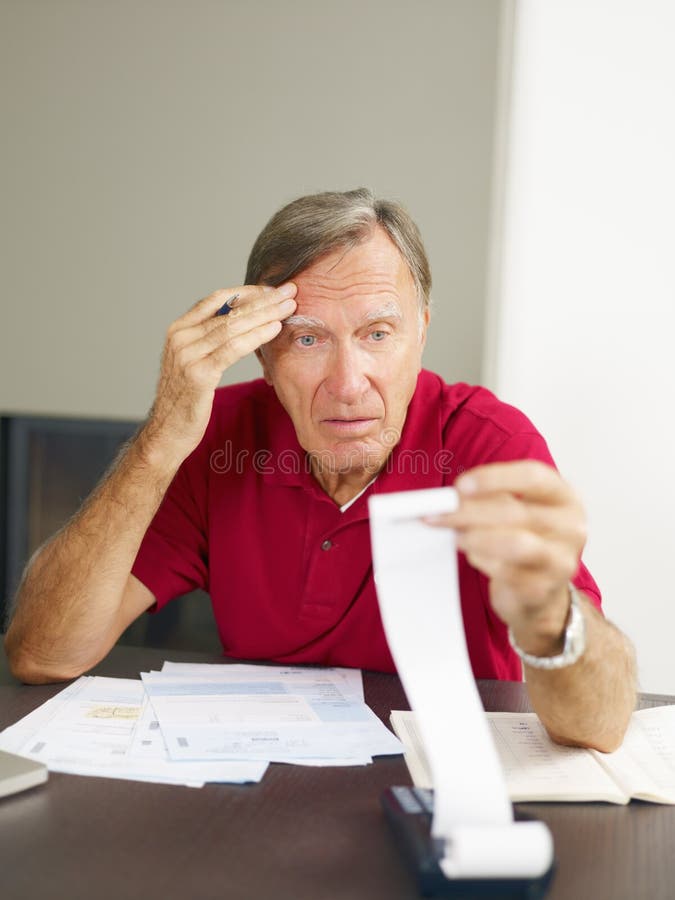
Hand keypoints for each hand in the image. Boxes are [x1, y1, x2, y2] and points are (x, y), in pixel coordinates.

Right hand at [141, 283, 296, 464]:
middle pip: (229, 311)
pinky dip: (256, 336)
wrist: (168, 432)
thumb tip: (239, 323)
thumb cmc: (186, 400)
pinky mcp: (198, 374)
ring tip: (289, 306)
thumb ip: (208, 341)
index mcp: (178, 329)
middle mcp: (180, 337)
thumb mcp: (193, 362)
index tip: (272, 291)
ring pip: (234, 327)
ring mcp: (187, 355)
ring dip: (265, 314)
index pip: (216, 299)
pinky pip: (233, 349)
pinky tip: (275, 328)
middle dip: (263, 299)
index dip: (247, 292)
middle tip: (289, 290)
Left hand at [425, 461, 587, 653]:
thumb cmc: (524, 541)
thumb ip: (489, 501)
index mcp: (564, 497)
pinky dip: (481, 560)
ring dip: (476, 537)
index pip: (533, 476)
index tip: (460, 485)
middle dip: (470, 511)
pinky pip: (506, 571)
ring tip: (457, 536)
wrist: (540, 593)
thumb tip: (450, 499)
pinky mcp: (543, 589)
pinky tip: (473, 555)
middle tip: (438, 513)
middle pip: (516, 512)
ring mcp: (561, 560)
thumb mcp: (515, 512)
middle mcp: (571, 527)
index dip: (494, 478)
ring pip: (514, 543)